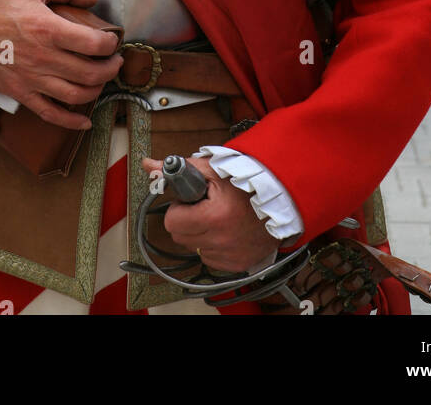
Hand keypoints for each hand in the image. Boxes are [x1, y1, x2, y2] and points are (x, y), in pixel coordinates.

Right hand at [0, 0, 122, 129]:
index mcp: (49, 29)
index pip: (94, 44)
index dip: (111, 44)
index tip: (113, 40)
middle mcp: (44, 58)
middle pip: (91, 73)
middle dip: (111, 68)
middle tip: (115, 61)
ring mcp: (33, 79)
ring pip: (76, 95)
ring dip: (97, 90)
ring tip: (101, 80)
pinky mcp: (21, 93)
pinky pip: (51, 114)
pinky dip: (71, 121)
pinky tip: (85, 121)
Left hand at [141, 155, 276, 272]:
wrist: (280, 199)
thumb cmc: (245, 182)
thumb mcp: (211, 169)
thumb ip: (177, 169)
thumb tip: (149, 165)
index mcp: (214, 216)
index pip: (172, 222)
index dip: (179, 208)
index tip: (190, 200)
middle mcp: (221, 240)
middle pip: (180, 236)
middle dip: (186, 220)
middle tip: (202, 206)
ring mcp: (229, 255)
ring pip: (194, 248)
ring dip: (199, 233)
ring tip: (217, 217)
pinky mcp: (236, 264)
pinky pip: (210, 258)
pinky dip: (213, 245)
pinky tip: (225, 230)